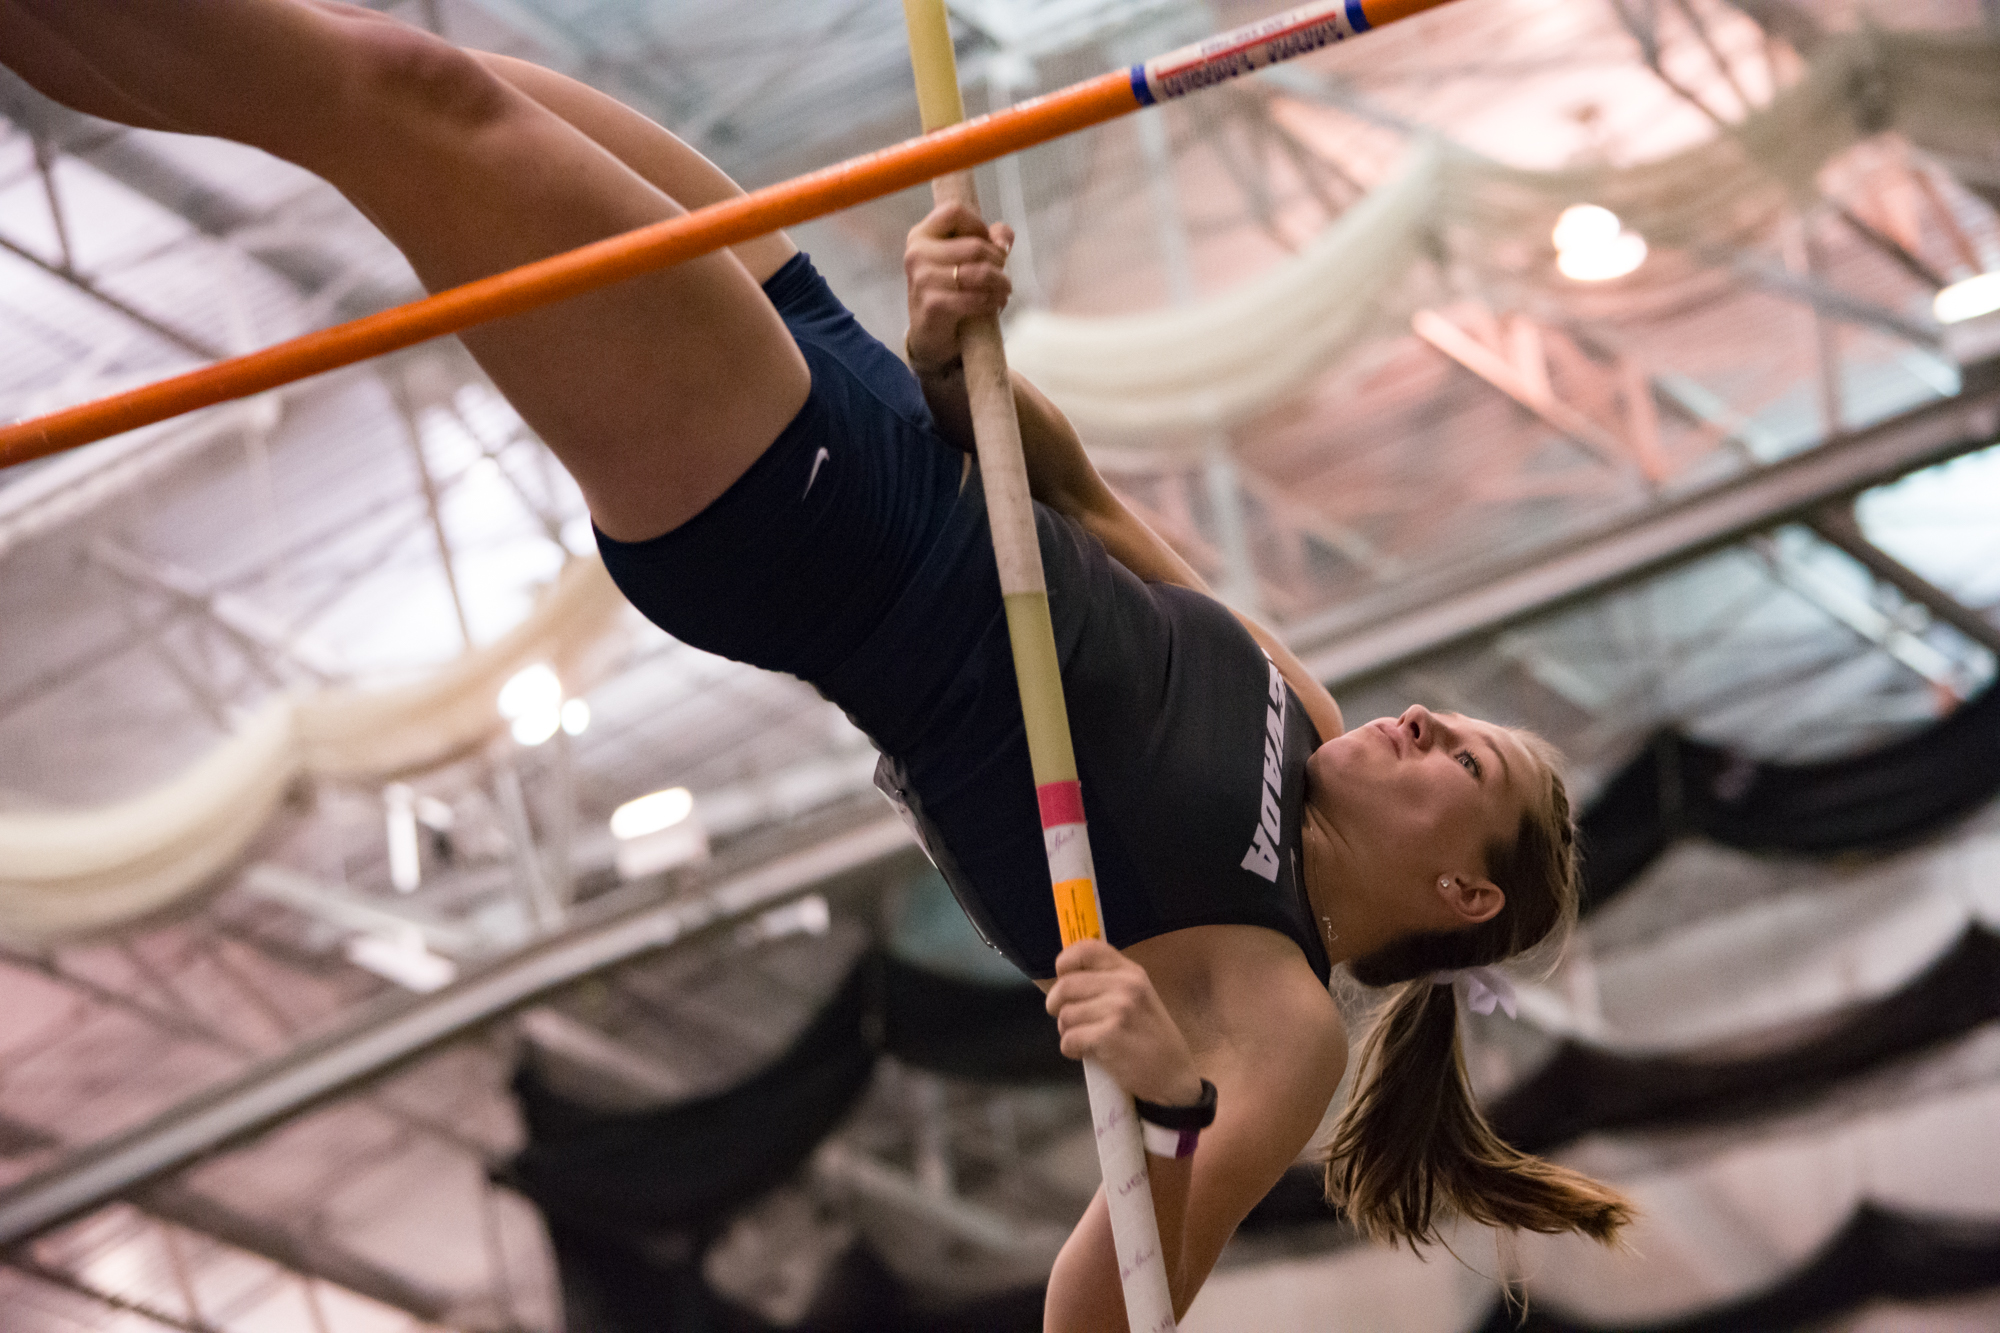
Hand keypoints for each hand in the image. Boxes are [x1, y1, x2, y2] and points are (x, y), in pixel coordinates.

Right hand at [904, 201, 1014, 375]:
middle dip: (998, 261)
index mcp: (921, 235)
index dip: (979, 225)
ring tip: (1004, 290)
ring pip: (978, 272)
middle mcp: (916, 254)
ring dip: (1000, 283)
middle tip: (1003, 275)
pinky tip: (995, 305)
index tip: (987, 245)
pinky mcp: (932, 305)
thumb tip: (1004, 236)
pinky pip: (974, 298)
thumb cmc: (950, 290)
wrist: (931, 335)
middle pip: (974, 245)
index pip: (955, 212)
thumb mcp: (966, 260)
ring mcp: (922, 280)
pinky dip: (991, 302)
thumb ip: (989, 239)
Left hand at [1045, 939, 1203, 1107]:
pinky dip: (1071, 1049)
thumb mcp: (1138, 997)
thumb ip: (1108, 982)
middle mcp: (1126, 985)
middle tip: (1067, 1019)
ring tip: (1085, 1039)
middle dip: (1056, 1004)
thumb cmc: (1150, 1037)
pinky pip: (1068, 1039)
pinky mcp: (1109, 1037)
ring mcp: (1118, 1010)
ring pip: (1065, 1014)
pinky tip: (1087, 1052)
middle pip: (1066, 984)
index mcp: (1131, 971)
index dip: (1065, 962)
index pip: (1087, 949)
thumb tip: (1065, 976)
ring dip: (1067, 1031)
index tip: (1062, 978)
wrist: (1173, 1076)